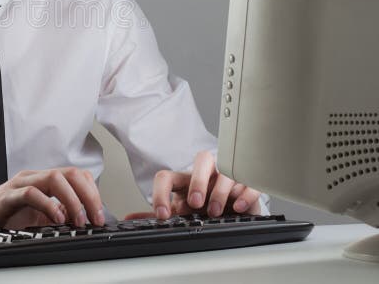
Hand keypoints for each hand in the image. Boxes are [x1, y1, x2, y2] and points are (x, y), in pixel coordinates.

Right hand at [0, 167, 104, 235]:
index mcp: (43, 181)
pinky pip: (31, 193)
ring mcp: (19, 184)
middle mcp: (33, 178)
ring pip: (54, 178)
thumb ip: (58, 216)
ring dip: (72, 199)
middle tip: (94, 218)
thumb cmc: (2, 220)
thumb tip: (84, 222)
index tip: (100, 216)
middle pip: (70, 173)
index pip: (77, 175)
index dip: (93, 193)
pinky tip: (56, 217)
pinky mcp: (6, 197)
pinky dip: (47, 204)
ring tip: (78, 219)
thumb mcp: (37, 219)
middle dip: (88, 196)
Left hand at [125, 150, 260, 220]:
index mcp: (184, 180)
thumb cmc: (202, 208)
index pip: (167, 176)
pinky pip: (249, 181)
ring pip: (225, 169)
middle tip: (195, 203)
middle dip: (197, 181)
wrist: (229, 211)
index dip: (161, 193)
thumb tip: (130, 218)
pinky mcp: (247, 185)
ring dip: (219, 191)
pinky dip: (244, 194)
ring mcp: (227, 177)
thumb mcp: (180, 212)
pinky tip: (237, 207)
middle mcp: (206, 174)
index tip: (161, 214)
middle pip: (201, 160)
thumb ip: (159, 213)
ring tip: (214, 211)